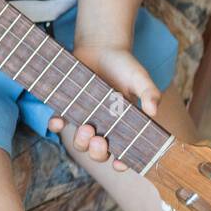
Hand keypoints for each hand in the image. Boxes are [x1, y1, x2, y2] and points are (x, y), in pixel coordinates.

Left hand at [46, 43, 160, 171]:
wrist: (100, 48)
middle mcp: (105, 127)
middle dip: (99, 152)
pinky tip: (58, 121)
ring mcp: (86, 118)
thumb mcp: (140, 78)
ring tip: (87, 128)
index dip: (123, 162)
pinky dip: (56, 125)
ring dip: (81, 142)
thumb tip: (154, 111)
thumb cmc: (124, 66)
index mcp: (125, 125)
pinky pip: (59, 122)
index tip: (120, 163)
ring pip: (80, 143)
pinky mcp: (68, 107)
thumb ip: (149, 93)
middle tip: (100, 140)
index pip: (125, 151)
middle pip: (100, 153)